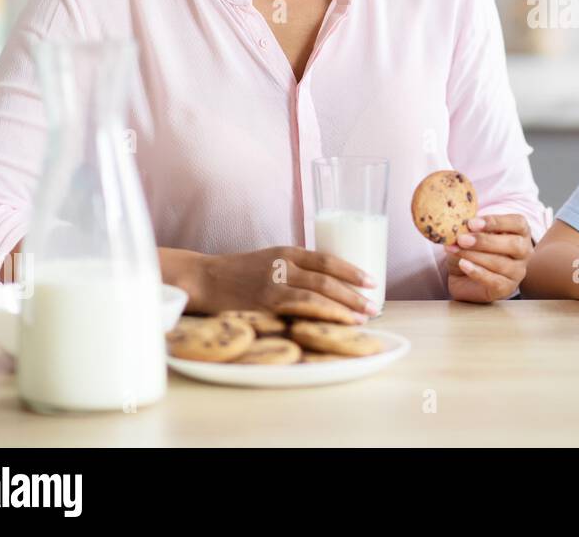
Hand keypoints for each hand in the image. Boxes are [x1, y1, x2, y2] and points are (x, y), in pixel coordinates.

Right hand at [188, 246, 376, 321]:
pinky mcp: (263, 306)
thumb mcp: (272, 259)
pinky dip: (318, 318)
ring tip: (361, 319)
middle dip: (354, 295)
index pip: (328, 260)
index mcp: (288, 252)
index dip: (353, 271)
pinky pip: (297, 312)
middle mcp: (283, 267)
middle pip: (327, 280)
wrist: (205, 278)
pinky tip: (331, 326)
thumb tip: (331, 284)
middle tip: (373, 306)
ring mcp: (273, 287)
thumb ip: (298, 268)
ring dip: (342, 309)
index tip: (372, 282)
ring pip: (316, 297)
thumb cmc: (241, 271)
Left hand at [445, 214, 533, 302]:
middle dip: (485, 241)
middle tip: (462, 239)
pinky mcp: (506, 288)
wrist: (462, 275)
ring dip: (476, 256)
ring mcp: (517, 271)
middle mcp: (524, 251)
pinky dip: (477, 272)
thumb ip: (470, 227)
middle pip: (514, 244)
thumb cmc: (471, 248)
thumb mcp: (471, 233)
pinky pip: (495, 281)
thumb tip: (461, 223)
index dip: (496, 222)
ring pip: (501, 263)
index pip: (517, 223)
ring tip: (457, 250)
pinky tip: (463, 264)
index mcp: (520, 231)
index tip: (472, 223)